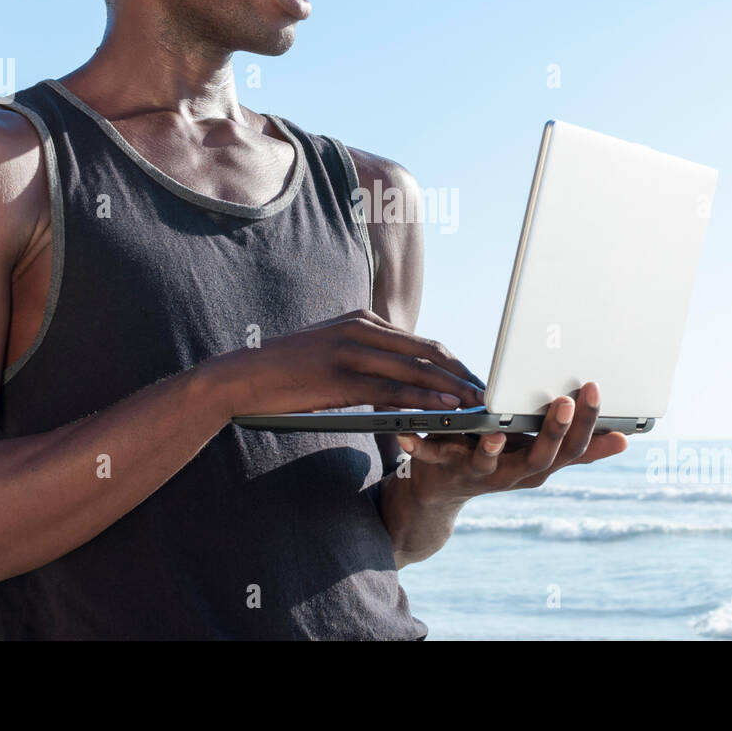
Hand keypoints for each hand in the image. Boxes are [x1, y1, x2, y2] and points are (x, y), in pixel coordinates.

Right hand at [195, 308, 485, 417]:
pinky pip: (394, 389)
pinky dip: (425, 398)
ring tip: (478, 404)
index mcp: (362, 321)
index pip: (421, 341)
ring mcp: (352, 350)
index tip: (474, 380)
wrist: (243, 377)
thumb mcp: (331, 356)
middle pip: (427, 350)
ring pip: (416, 369)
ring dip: (452, 387)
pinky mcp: (342, 376)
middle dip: (462, 373)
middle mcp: (362, 328)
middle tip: (488, 393)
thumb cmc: (288, 374)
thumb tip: (397, 381)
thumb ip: (365, 360)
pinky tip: (446, 409)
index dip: (453, 362)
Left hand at [393, 381, 626, 506]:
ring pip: (489, 465)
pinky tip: (412, 436)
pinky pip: (430, 460)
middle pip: (539, 459)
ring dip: (491, 451)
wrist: (441, 492)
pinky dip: (422, 448)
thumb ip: (580, 448)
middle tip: (565, 401)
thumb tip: (625, 439)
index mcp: (539, 464)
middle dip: (553, 431)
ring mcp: (477, 474)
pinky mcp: (442, 470)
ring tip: (495, 434)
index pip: (573, 448)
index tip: (596, 387)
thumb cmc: (497, 459)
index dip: (588, 422)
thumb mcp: (541, 453)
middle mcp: (512, 474)